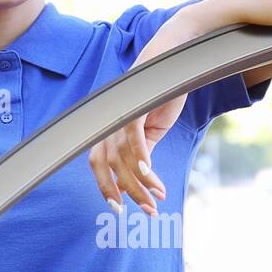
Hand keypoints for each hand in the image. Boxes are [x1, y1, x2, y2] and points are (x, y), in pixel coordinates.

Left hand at [88, 10, 203, 215]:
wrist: (174, 59)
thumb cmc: (161, 93)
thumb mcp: (152, 127)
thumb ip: (143, 149)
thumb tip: (142, 176)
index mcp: (109, 126)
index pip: (97, 162)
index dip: (104, 186)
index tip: (118, 209)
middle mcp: (109, 120)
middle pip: (108, 165)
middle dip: (124, 192)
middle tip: (146, 212)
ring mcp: (121, 112)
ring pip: (124, 157)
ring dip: (141, 183)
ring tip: (157, 199)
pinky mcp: (136, 105)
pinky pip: (134, 137)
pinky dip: (141, 159)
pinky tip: (151, 178)